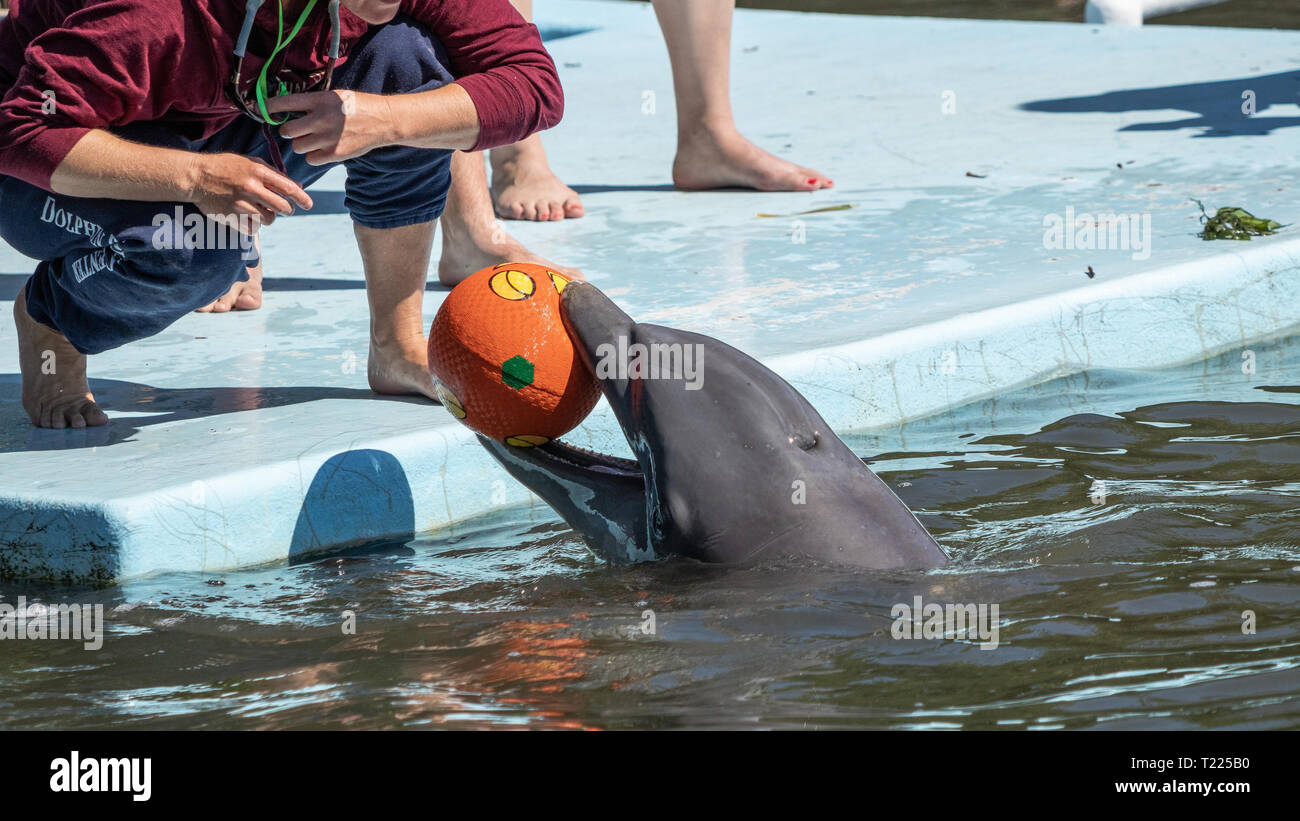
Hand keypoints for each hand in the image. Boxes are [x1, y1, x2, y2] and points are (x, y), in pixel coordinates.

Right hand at [188, 153, 313, 233]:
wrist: (196, 176)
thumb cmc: (226, 167)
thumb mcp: (250, 163)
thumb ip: (274, 173)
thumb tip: (298, 186)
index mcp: (258, 171)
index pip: (289, 188)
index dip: (302, 199)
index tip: (308, 205)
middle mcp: (251, 187)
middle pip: (282, 207)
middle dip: (288, 210)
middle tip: (285, 210)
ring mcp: (240, 203)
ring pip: (269, 220)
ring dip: (270, 218)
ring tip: (262, 211)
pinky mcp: (231, 216)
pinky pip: (254, 229)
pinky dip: (256, 226)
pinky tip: (251, 218)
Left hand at [269, 90, 395, 164]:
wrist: (383, 120)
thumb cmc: (357, 106)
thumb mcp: (334, 96)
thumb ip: (313, 103)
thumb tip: (287, 110)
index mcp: (320, 100)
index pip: (284, 103)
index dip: (269, 107)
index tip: (263, 109)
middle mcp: (321, 119)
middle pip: (287, 130)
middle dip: (288, 131)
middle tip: (296, 129)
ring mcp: (328, 138)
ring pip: (297, 146)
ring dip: (301, 143)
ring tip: (313, 139)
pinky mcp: (335, 153)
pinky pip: (311, 159)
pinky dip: (314, 155)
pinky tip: (323, 148)